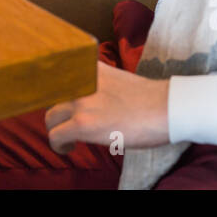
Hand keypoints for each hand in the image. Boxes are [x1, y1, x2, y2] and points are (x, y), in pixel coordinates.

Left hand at [45, 61, 171, 154]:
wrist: (166, 107)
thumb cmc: (149, 98)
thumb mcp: (116, 78)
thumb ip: (96, 82)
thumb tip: (86, 97)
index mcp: (89, 67)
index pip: (55, 71)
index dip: (51, 88)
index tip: (55, 99)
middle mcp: (81, 81)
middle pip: (50, 97)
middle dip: (58, 113)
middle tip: (68, 124)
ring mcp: (81, 102)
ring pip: (50, 117)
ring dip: (56, 129)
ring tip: (68, 139)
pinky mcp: (83, 124)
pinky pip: (55, 136)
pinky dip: (59, 145)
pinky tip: (69, 149)